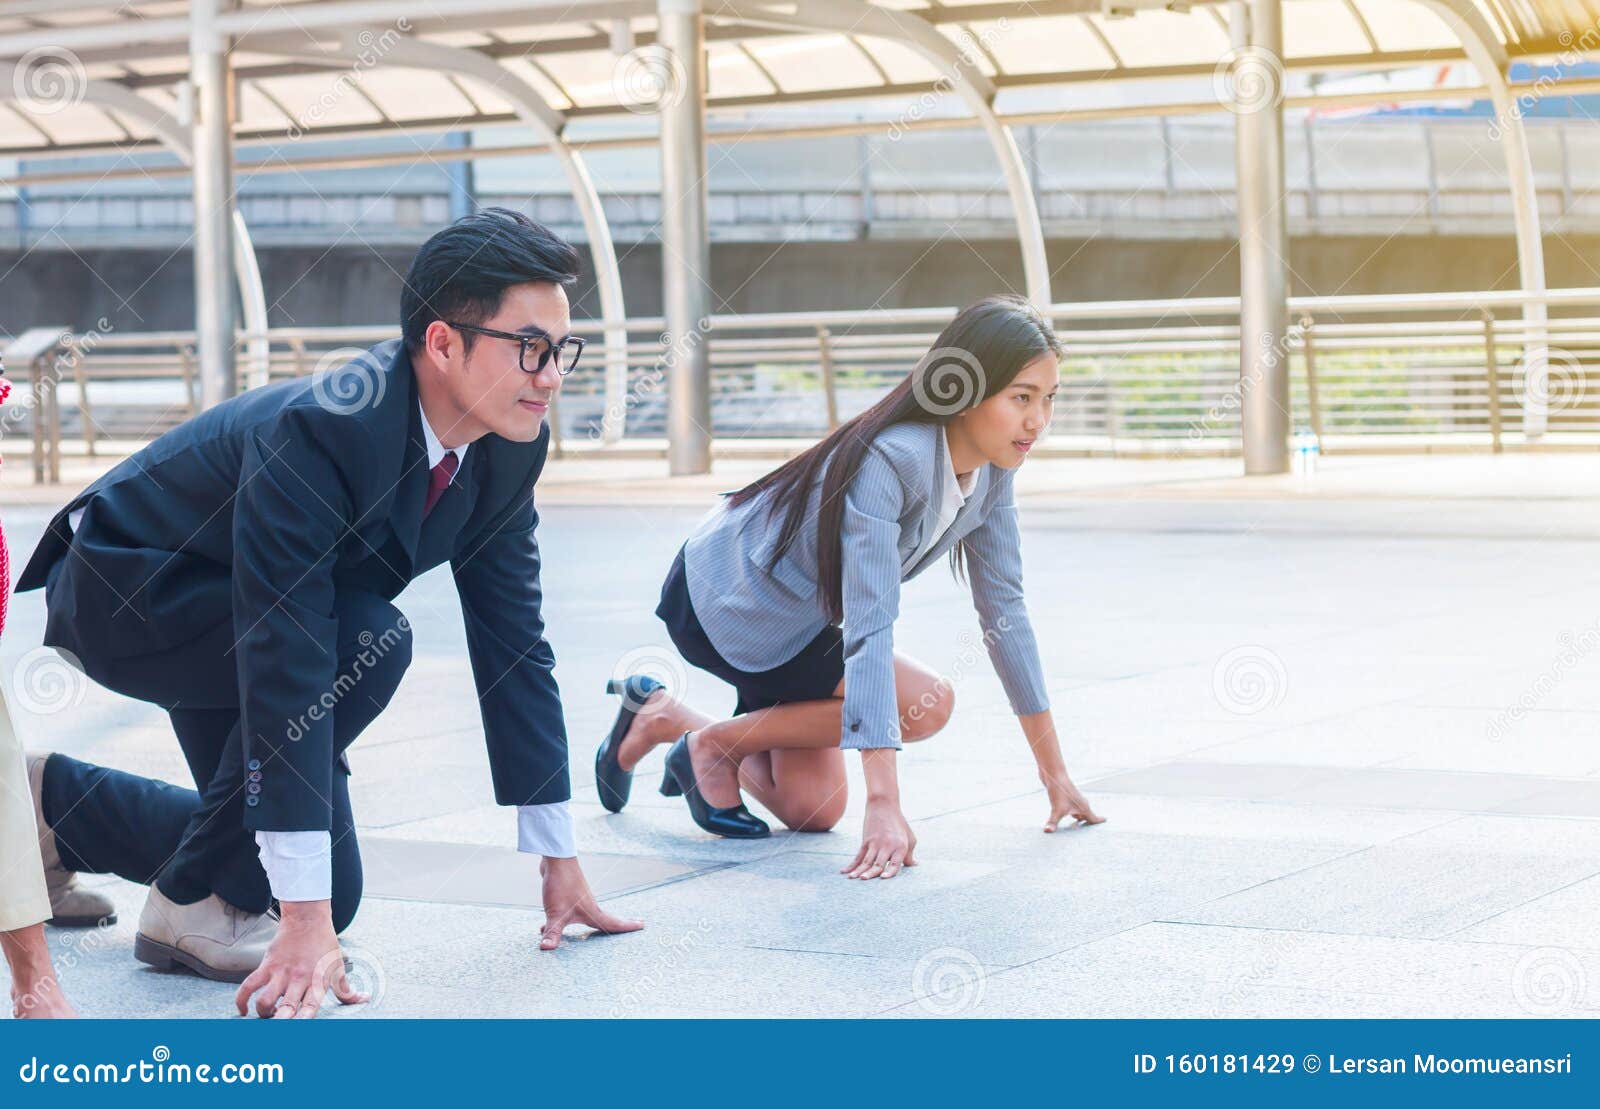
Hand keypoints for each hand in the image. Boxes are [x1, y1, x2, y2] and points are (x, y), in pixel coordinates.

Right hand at [235, 901, 364, 1018]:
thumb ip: (346, 989)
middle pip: (286, 1007)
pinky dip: (242, 999)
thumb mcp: (339, 967)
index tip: (297, 1031)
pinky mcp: (267, 965)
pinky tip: (243, 1009)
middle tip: (277, 1028)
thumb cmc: (325, 944)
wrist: (308, 919)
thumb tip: (363, 1000)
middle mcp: (299, 980)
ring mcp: (281, 973)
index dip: (303, 1021)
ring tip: (268, 1014)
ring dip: (263, 1013)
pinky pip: (249, 985)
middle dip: (280, 1022)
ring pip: (265, 1000)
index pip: (310, 1008)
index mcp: (317, 982)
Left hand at [538, 856, 643, 949]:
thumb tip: (546, 949)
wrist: (556, 860)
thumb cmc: (562, 885)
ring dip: (593, 924)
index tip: (643, 925)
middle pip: (606, 919)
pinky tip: (545, 926)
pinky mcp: (568, 896)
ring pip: (588, 916)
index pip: (613, 923)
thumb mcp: (556, 913)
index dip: (627, 926)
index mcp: (592, 912)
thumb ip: (553, 932)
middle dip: (618, 925)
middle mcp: (589, 905)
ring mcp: (579, 900)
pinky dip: (566, 921)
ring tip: (596, 931)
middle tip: (636, 924)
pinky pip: (570, 913)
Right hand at [843, 798, 916, 878]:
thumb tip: (914, 866)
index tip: (883, 878)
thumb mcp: (909, 838)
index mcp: (900, 846)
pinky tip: (845, 871)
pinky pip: (858, 856)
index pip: (895, 863)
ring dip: (859, 870)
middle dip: (870, 873)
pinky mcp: (866, 841)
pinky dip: (851, 865)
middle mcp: (887, 846)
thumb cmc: (899, 823)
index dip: (889, 872)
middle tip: (864, 880)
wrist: (883, 805)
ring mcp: (875, 843)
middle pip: (878, 863)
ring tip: (852, 878)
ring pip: (866, 861)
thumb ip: (910, 854)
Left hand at [1043, 774, 1104, 830]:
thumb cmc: (1060, 790)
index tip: (1106, 821)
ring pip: (1078, 811)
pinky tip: (1064, 815)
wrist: (1053, 774)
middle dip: (1088, 822)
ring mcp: (1073, 799)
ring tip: (1076, 825)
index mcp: (1083, 807)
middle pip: (1086, 815)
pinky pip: (1071, 807)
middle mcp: (1080, 803)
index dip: (1099, 821)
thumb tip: (1048, 831)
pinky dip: (1071, 813)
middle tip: (1089, 831)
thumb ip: (1053, 822)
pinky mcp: (1065, 796)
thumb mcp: (1056, 809)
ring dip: (1078, 818)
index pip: (1093, 818)